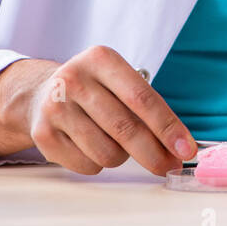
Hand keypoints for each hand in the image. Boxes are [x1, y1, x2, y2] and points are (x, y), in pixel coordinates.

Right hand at [25, 45, 195, 175]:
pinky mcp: (43, 135)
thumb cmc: (94, 90)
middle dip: (154, 153)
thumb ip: (148, 109)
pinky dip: (98, 164)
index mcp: (100, 59)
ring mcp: (55, 107)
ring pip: (107, 153)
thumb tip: (178, 147)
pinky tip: (91, 146)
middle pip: (126, 129)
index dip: (167, 127)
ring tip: (115, 143)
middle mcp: (74, 79)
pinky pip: (87, 165)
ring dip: (121, 157)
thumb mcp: (118, 82)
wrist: (41, 93)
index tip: (186, 149)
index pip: (142, 98)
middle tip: (169, 166)